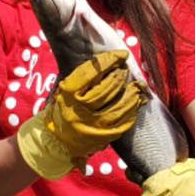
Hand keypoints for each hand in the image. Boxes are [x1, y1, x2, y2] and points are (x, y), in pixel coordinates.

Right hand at [16, 50, 145, 179]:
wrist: (57, 141)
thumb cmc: (64, 109)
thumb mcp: (67, 90)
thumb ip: (86, 77)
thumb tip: (112, 61)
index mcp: (68, 94)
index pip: (91, 72)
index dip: (110, 60)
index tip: (122, 54)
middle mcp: (79, 110)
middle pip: (108, 88)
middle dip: (121, 76)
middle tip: (126, 70)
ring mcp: (93, 126)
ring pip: (120, 106)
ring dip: (132, 93)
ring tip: (137, 86)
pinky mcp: (104, 138)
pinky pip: (125, 122)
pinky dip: (133, 110)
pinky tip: (137, 102)